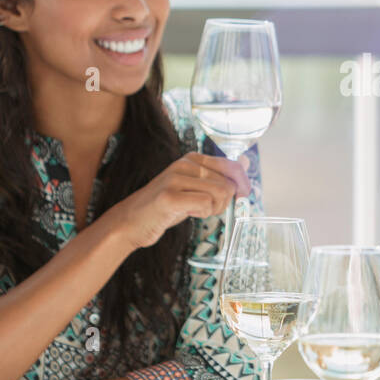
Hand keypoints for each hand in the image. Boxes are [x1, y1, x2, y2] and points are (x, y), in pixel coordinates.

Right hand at [104, 152, 250, 250]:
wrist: (132, 222)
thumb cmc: (167, 206)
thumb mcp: (196, 187)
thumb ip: (220, 175)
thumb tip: (246, 162)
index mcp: (192, 158)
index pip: (232, 166)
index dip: (241, 185)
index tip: (238, 196)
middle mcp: (184, 163)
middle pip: (228, 184)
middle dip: (223, 203)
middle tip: (205, 208)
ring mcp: (175, 178)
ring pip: (219, 194)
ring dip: (212, 210)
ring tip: (195, 210)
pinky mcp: (169, 196)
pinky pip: (205, 204)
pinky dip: (201, 214)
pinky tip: (186, 213)